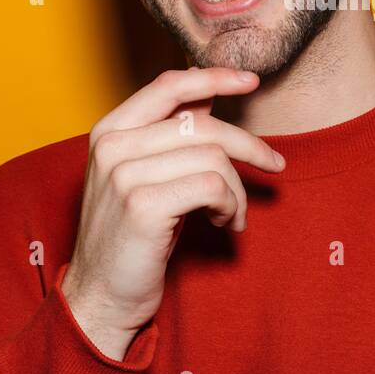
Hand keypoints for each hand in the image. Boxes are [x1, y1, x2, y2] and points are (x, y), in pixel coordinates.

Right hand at [60, 67, 284, 358]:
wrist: (100, 296)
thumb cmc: (131, 235)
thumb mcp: (144, 174)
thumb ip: (168, 133)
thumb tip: (207, 87)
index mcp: (109, 130)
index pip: (169, 86)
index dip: (214, 77)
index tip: (251, 80)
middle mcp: (112, 145)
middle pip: (203, 125)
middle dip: (248, 145)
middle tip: (274, 164)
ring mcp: (124, 174)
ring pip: (214, 157)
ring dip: (237, 190)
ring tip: (232, 213)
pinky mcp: (143, 204)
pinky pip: (214, 186)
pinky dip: (231, 205)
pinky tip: (223, 223)